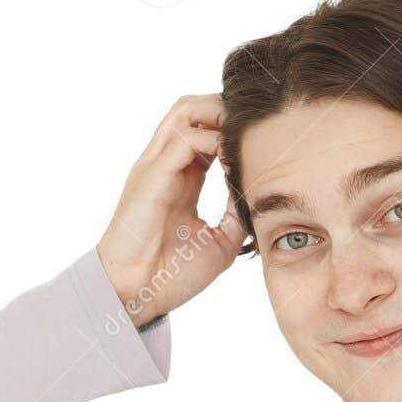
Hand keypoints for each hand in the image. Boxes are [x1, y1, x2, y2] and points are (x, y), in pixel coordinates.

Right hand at [96, 93, 249, 326]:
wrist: (137, 293)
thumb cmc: (171, 274)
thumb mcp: (219, 242)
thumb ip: (237, 215)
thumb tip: (259, 198)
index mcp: (179, 178)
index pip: (205, 131)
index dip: (232, 128)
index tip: (264, 140)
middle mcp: (165, 164)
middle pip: (192, 108)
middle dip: (225, 108)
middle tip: (256, 128)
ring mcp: (156, 166)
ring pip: (185, 111)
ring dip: (219, 115)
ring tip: (246, 135)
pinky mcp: (152, 176)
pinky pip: (185, 140)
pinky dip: (213, 141)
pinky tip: (234, 159)